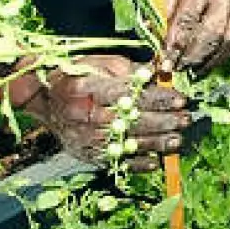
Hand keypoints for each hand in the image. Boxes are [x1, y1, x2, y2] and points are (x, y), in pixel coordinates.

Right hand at [40, 55, 188, 170]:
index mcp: (88, 88)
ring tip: (178, 140)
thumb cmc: (77, 77)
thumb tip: (161, 71)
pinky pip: (115, 162)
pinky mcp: (86, 154)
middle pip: (132, 120)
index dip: (158, 98)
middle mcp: (85, 115)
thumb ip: (131, 70)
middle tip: (186, 119)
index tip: (180, 98)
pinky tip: (156, 162)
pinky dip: (137, 164)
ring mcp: (85, 138)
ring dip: (157, 143)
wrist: (44, 101)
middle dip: (164, 120)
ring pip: (127, 143)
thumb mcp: (101, 65)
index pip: (130, 94)